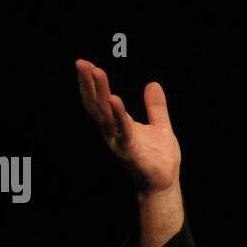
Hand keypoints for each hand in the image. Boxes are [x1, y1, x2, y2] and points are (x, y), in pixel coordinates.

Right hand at [75, 59, 181, 197]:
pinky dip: (118, 115)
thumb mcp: (161, 126)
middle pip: (97, 105)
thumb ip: (156, 106)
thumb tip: (153, 84)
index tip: (86, 64)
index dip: (93, 84)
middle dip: (89, 84)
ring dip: (100, 93)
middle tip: (82, 63)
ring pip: (106, 114)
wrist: (165, 183)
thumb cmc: (160, 158)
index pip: (101, 101)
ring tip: (96, 72)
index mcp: (120, 125)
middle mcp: (114, 132)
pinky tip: (115, 99)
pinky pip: (122, 130)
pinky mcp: (130, 151)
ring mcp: (120, 142)